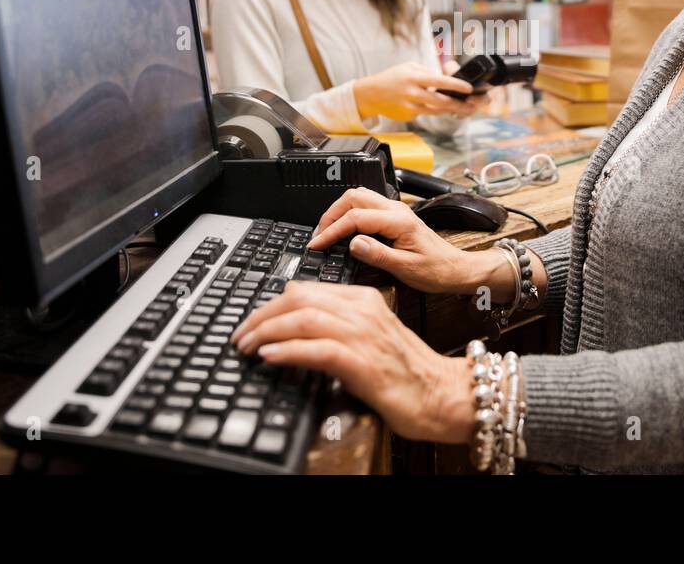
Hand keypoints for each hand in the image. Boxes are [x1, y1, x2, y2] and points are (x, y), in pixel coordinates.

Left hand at [229, 281, 474, 443]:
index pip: (306, 290)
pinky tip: (270, 357)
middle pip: (299, 299)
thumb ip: (339, 326)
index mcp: (364, 300)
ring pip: (304, 319)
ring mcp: (364, 336)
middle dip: (261, 316)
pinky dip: (289, 350)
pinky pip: (319, 349)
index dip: (271, 305)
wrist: (442, 393)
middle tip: (241, 335)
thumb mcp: (370, 337)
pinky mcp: (364, 364)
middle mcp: (363, 311)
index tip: (252, 322)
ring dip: (267, 332)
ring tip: (247, 346)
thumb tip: (296, 330)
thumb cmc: (406, 372)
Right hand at [308, 188, 496, 295]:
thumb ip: (378, 255)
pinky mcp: (395, 216)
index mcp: (398, 221)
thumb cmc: (436, 271)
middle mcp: (396, 210)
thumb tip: (353, 243)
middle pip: (353, 197)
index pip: (355, 217)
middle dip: (331, 214)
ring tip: (326, 232)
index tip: (318, 244)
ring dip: (339, 211)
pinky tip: (343, 230)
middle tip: (318, 236)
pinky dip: (349, 213)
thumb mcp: (405, 269)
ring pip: (359, 197)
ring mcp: (396, 210)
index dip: (332, 230)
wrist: (456, 269)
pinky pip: (366, 205)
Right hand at [352, 62, 478, 121]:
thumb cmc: (392, 78)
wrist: (370, 94)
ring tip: (468, 109)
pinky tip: (447, 108)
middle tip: (475, 104)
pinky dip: (436, 111)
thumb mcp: (409, 68)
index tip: (469, 88)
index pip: (438, 81)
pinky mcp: (408, 116)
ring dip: (453, 110)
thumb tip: (446, 78)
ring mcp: (410, 106)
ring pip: (436, 110)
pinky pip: (426, 113)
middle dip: (459, 104)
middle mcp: (412, 92)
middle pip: (440, 101)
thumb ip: (427, 72)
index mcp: (414, 77)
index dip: (455, 85)